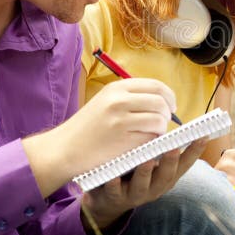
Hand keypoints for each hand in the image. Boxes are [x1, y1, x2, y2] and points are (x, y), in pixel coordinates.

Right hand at [23, 78, 176, 197]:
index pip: (156, 85)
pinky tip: (143, 144)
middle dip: (168, 113)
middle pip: (161, 101)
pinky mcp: (122, 139)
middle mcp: (119, 100)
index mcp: (117, 88)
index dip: (169, 96)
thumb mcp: (106, 102)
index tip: (171, 107)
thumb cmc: (88, 127)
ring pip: (159, 119)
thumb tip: (163, 100)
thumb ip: (131, 97)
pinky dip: (152, 141)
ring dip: (161, 129)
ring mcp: (121, 119)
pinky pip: (150, 137)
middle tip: (164, 123)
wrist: (64, 149)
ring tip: (152, 134)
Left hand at [82, 138, 207, 228]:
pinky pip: (114, 192)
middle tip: (173, 148)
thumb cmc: (137, 172)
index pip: (185, 164)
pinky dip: (114, 184)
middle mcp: (155, 186)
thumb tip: (179, 120)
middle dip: (171, 162)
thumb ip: (165, 148)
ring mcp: (135, 193)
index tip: (203, 136)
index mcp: (167, 176)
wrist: (109, 199)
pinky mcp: (115, 197)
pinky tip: (113, 175)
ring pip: (142, 185)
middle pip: (166, 176)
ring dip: (145, 172)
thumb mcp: (155, 162)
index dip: (195, 152)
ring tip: (147, 160)